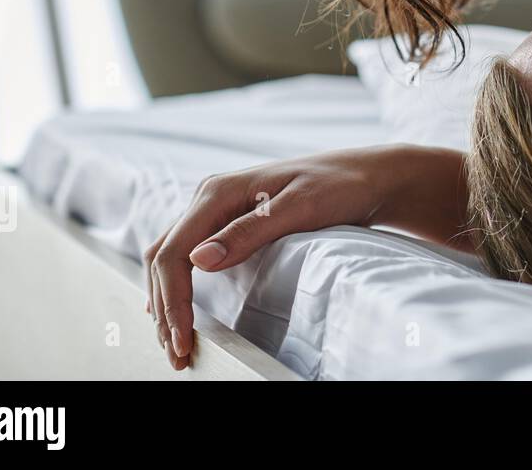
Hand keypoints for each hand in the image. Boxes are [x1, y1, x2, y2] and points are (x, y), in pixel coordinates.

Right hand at [142, 144, 467, 369]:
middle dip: (165, 308)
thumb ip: (249, 232)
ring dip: (167, 301)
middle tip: (177, 354)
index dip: (173, 300)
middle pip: (165, 257)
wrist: (366, 176)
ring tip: (174, 342)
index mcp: (219, 191)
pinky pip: (188, 253)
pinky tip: (176, 309)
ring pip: (171, 256)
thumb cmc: (339, 186)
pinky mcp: (229, 220)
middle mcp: (210, 197)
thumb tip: (199, 260)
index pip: (175, 252)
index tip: (183, 339)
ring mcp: (218, 208)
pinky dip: (177, 285)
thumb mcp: (300, 207)